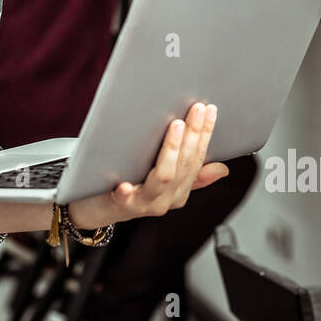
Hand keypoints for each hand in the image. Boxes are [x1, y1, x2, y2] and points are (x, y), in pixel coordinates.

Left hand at [67, 102, 229, 229]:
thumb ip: (193, 176)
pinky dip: (127, 191)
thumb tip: (223, 169)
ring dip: (172, 150)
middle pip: (185, 164)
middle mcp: (167, 199)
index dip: (205, 135)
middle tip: (196, 109)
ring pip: (164, 177)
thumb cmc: (131, 192)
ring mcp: (145, 204)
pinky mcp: (121, 206)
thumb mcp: (165, 181)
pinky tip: (124, 184)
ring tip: (176, 126)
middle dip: (194, 134)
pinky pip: (126, 199)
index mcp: (180, 191)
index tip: (209, 110)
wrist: (98, 211)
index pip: (198, 160)